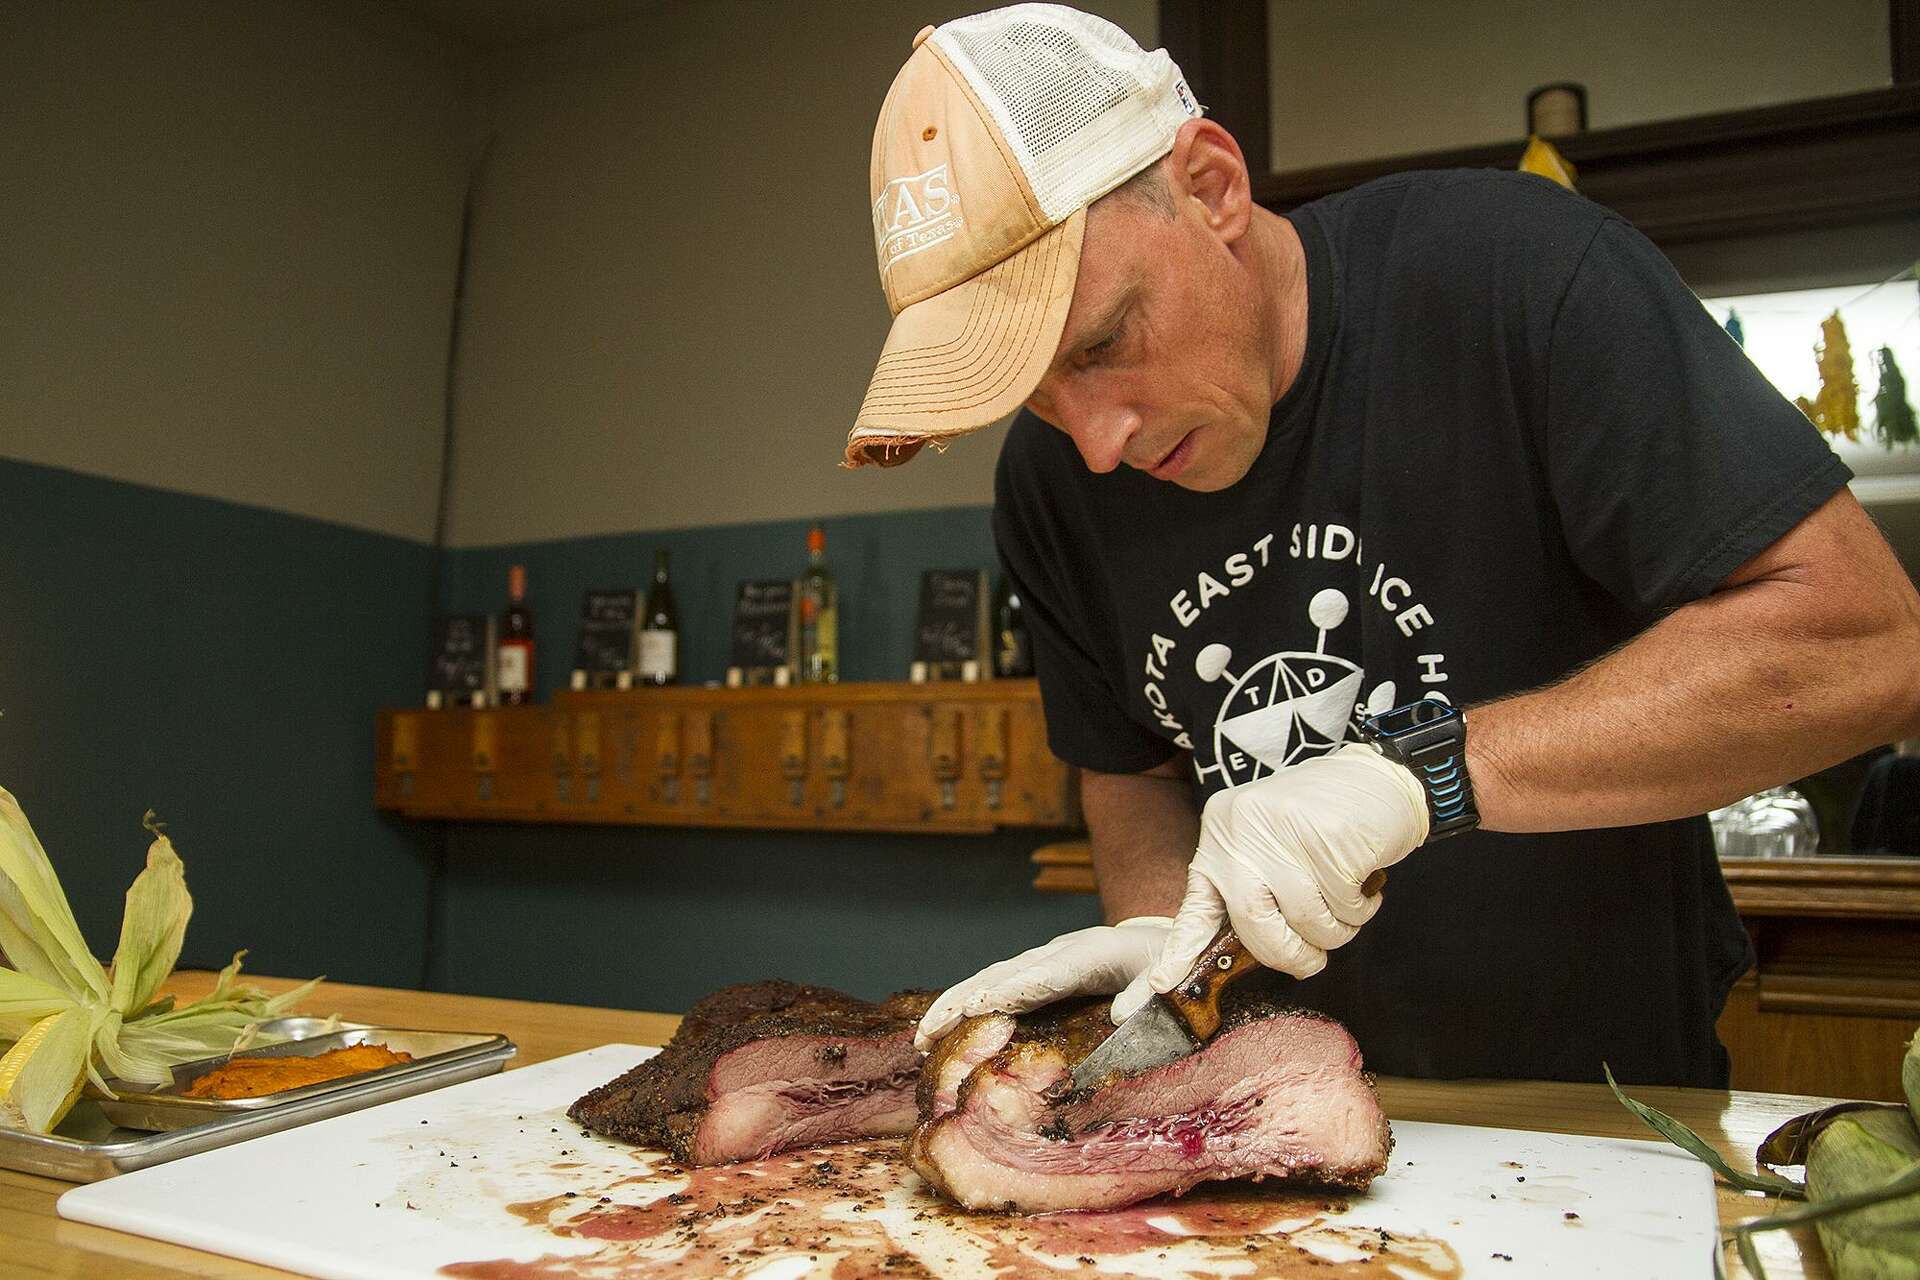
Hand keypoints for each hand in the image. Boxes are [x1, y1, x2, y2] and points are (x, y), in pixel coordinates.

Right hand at [915, 917, 1171, 1051]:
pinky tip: (945, 1028)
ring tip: (923, 1036)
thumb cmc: (1166, 963)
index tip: (984, 1007)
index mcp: (1092, 953)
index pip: (1049, 974)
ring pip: (992, 979)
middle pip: (1004, 974)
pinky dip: (968, 1004)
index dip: (1015, 990)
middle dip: (965, 1000)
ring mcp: (1046, 959)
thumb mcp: (1171, 977)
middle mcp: (1060, 952)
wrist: (1161, 939)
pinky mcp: (1040, 971)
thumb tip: (1122, 1016)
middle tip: (929, 1031)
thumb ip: (1150, 993)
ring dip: (956, 1004)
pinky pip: (998, 985)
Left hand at [1111, 743, 1427, 1020]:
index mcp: (1220, 836)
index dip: (1180, 952)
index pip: (1197, 906)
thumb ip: (1252, 889)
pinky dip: (1360, 910)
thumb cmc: (1325, 823)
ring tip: (1347, 907)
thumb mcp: (1269, 846)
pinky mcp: (1327, 838)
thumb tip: (1243, 951)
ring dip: (1335, 931)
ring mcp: (1283, 831)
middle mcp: (1241, 830)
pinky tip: (1365, 883)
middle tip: (1312, 960)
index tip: (1157, 987)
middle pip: (1254, 924)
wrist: (1380, 777)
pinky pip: (1343, 906)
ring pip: (1305, 921)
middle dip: (1290, 955)